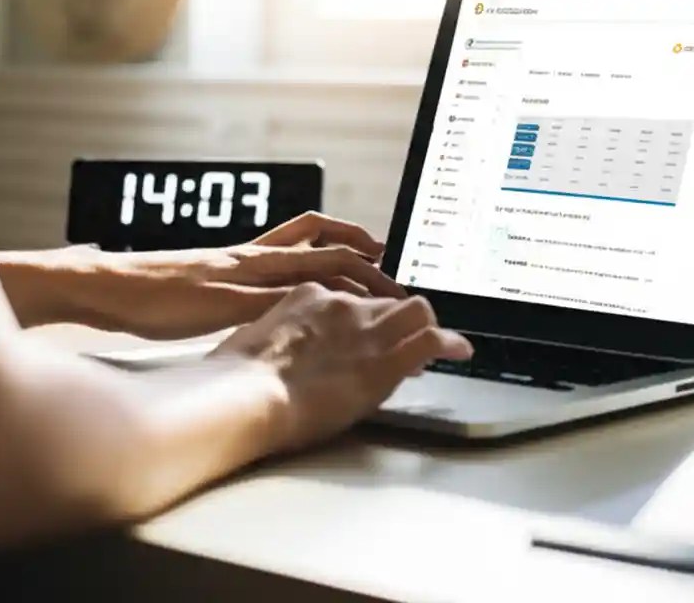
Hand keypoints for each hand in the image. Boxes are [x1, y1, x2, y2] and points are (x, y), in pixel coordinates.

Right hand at [2, 213, 405, 339]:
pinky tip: (341, 323)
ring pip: (313, 269)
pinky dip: (317, 310)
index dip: (348, 236)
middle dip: (369, 261)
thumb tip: (236, 294)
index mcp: (243, 250)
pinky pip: (283, 301)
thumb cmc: (142, 290)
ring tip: (388, 301)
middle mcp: (249, 256)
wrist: (102, 284)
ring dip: (356, 284)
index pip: (307, 229)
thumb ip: (222, 283)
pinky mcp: (228, 302)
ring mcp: (240, 277)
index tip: (379, 247)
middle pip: (325, 247)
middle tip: (400, 277)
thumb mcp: (195, 281)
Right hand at [210, 283, 472, 452]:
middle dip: (401, 317)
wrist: (242, 395)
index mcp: (307, 297)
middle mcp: (342, 305)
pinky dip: (451, 343)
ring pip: (416, 310)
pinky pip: (431, 339)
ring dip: (429, 325)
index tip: (366, 330)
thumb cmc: (232, 380)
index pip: (350, 298)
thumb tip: (277, 354)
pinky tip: (461, 352)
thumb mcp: (250, 342)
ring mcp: (366, 329)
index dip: (364, 316)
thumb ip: (275, 339)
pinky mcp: (384, 359)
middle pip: (386, 300)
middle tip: (410, 336)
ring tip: (443, 341)